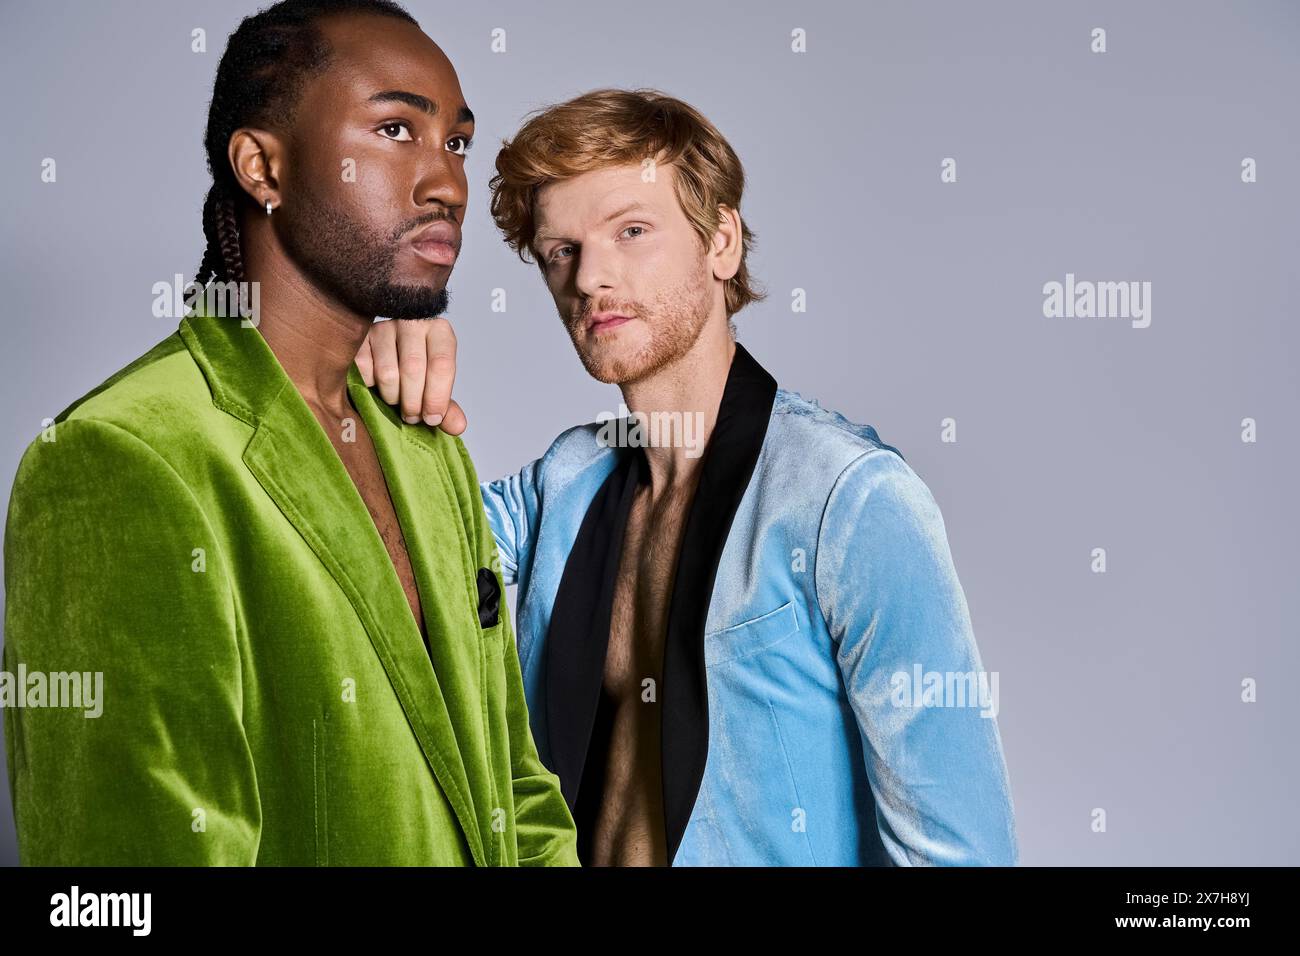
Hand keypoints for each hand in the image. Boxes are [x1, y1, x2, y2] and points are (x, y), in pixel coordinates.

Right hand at [356, 318, 466, 434]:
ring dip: (392, 398)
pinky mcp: (361, 338)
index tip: (432, 419)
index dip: (437, 398)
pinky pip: (364, 371)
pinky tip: (377, 388)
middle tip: (412, 417)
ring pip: (387, 373)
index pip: (441, 365)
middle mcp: (411, 323)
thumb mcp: (436, 386)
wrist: (389, 354)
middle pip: (413, 369)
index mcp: (439, 331)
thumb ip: (447, 407)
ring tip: (396, 402)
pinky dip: (370, 388)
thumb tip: (458, 426)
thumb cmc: (418, 372)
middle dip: (413, 402)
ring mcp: (384, 328)